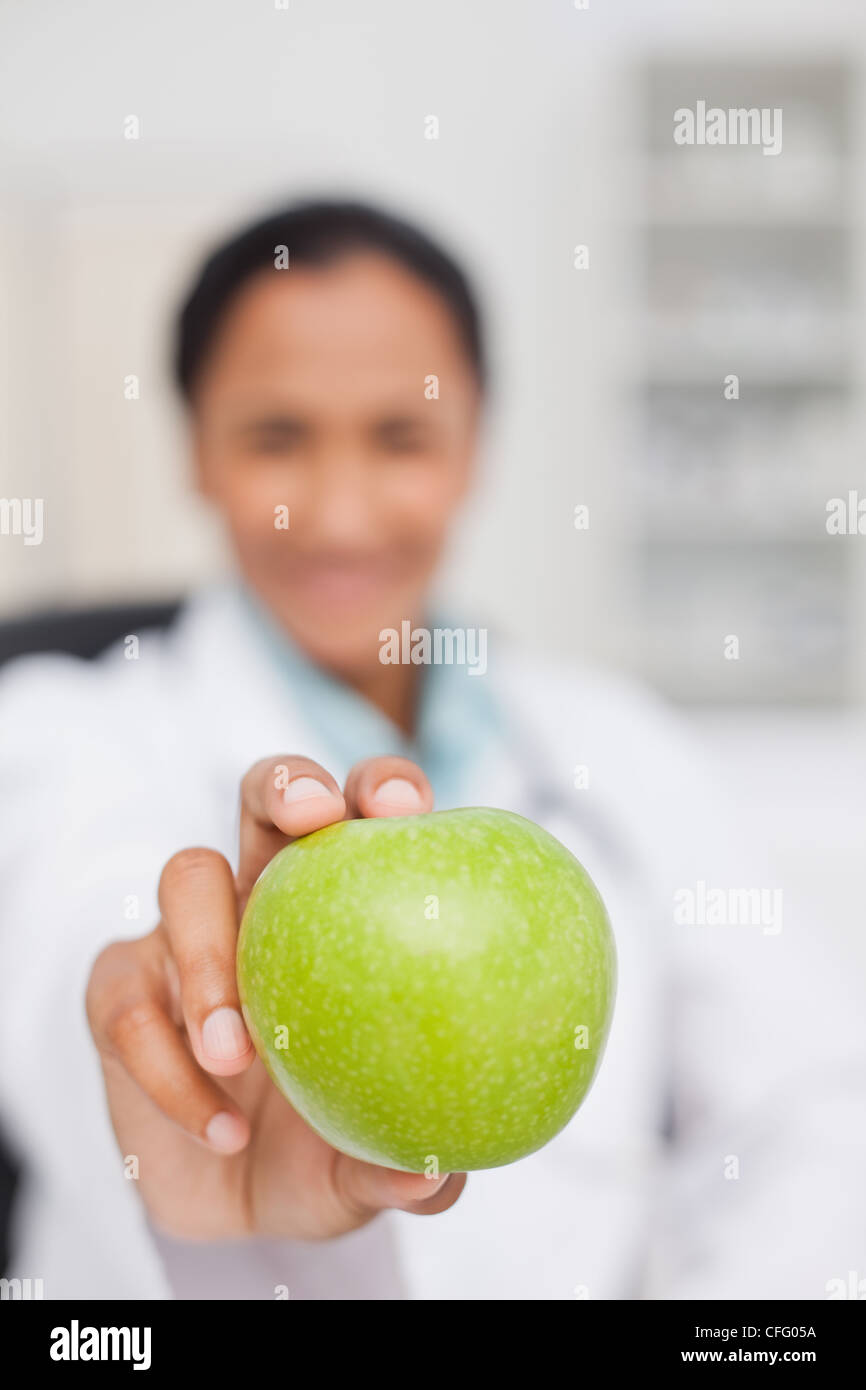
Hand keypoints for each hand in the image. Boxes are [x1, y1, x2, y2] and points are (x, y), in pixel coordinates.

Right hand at [86, 754, 466, 1239]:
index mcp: (343, 910)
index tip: (408, 808)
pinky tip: (216, 1127)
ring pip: (186, 877)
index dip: (383, 786)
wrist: (231, 1206)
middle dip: (288, 785)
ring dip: (210, 954)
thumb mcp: (364, 1171)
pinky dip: (169, 1069)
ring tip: (236, 1049)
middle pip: (266, 796)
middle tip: (316, 817)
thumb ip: (399, 1170)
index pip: (366, 815)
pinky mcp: (123, 986)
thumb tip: (437, 1174)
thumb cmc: (320, 1155)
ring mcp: (187, 935)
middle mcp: (264, 900)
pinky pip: (129, 1001)